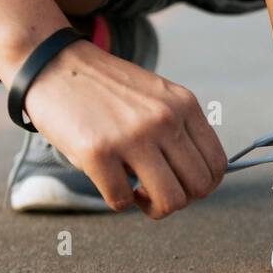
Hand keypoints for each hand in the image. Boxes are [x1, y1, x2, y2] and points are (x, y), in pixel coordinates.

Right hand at [22, 40, 227, 217]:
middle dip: (180, 200)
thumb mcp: (157, 97)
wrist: (54, 64)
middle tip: (156, 190)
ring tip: (137, 192)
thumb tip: (192, 180)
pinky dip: (119, 201)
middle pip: (199, 187)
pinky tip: (110, 181)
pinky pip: (123, 202)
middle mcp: (165, 120)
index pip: (217, 164)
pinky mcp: (98, 152)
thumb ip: (179, 129)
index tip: (180, 183)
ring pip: (170, 201)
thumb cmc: (105, 89)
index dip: (203, 186)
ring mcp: (133, 136)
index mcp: (184, 105)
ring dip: (154, 208)